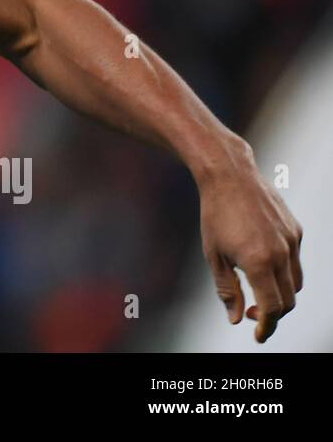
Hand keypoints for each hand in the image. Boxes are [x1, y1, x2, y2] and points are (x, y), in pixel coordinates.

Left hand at [198, 141, 302, 342]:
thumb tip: (235, 318)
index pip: (272, 307)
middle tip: (252, 312)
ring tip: (258, 290)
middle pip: (289, 300)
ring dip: (282, 293)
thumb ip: (226, 289)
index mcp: (259, 262)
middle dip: (273, 313)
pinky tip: (263, 263)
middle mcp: (281, 253)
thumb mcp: (213, 255)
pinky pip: (296, 260)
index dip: (266, 326)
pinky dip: (284, 271)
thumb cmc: (215, 215)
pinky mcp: (296, 230)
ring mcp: (292, 241)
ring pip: (297, 282)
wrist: (229, 175)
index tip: (258, 334)